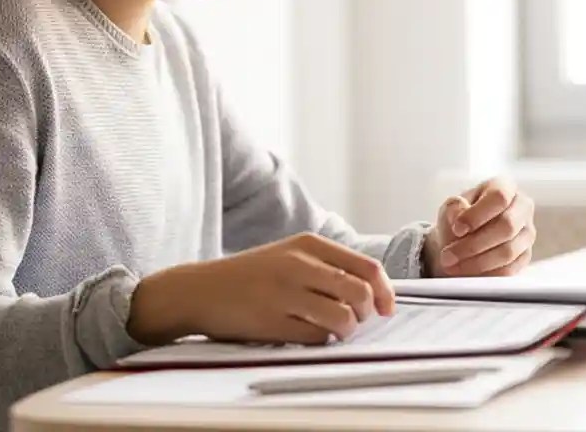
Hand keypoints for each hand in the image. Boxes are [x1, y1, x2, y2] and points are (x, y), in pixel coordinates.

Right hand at [129, 232, 395, 345]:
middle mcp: (299, 265)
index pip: (366, 267)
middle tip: (353, 321)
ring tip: (330, 331)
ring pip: (343, 319)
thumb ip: (327, 266)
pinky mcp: (273, 322)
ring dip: (345, 331)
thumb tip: (373, 292)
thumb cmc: (252, 276)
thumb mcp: (289, 255)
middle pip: (360, 293)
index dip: (384, 292)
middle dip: (365, 314)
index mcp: (308, 244)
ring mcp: (286, 293)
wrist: (201, 290)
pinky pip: (318, 338)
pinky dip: (320, 341)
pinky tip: (305, 334)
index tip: (385, 308)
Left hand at [423, 177, 535, 276]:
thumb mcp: (450, 208)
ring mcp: (527, 233)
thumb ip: (453, 207)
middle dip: (474, 244)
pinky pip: (509, 269)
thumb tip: (459, 213)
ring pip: (508, 251)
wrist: (461, 240)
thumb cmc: (458, 219)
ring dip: (476, 262)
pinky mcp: (525, 256)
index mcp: (505, 187)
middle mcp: (522, 207)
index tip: (457, 229)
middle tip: (448, 255)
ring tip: (452, 265)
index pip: (499, 197)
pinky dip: (485, 273)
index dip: (477, 215)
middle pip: (507, 226)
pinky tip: (466, 272)